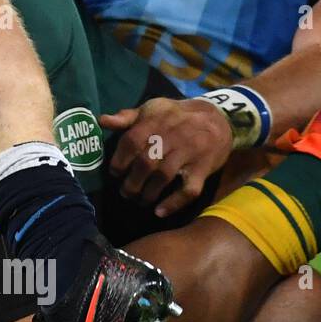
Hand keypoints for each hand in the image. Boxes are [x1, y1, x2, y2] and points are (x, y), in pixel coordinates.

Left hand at [101, 97, 232, 217]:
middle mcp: (170, 137)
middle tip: (125, 193)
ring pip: (163, 177)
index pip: (130, 143)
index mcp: (154, 122)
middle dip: (131, 182)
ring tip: (139, 201)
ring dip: (147, 193)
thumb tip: (102, 120)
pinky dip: (174, 203)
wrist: (218, 118)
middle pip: (145, 163)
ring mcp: (188, 154)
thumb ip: (126, 117)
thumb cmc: (176, 115)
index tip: (115, 173)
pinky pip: (189, 190)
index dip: (119, 161)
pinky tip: (159, 212)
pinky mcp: (202, 169)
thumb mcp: (152, 109)